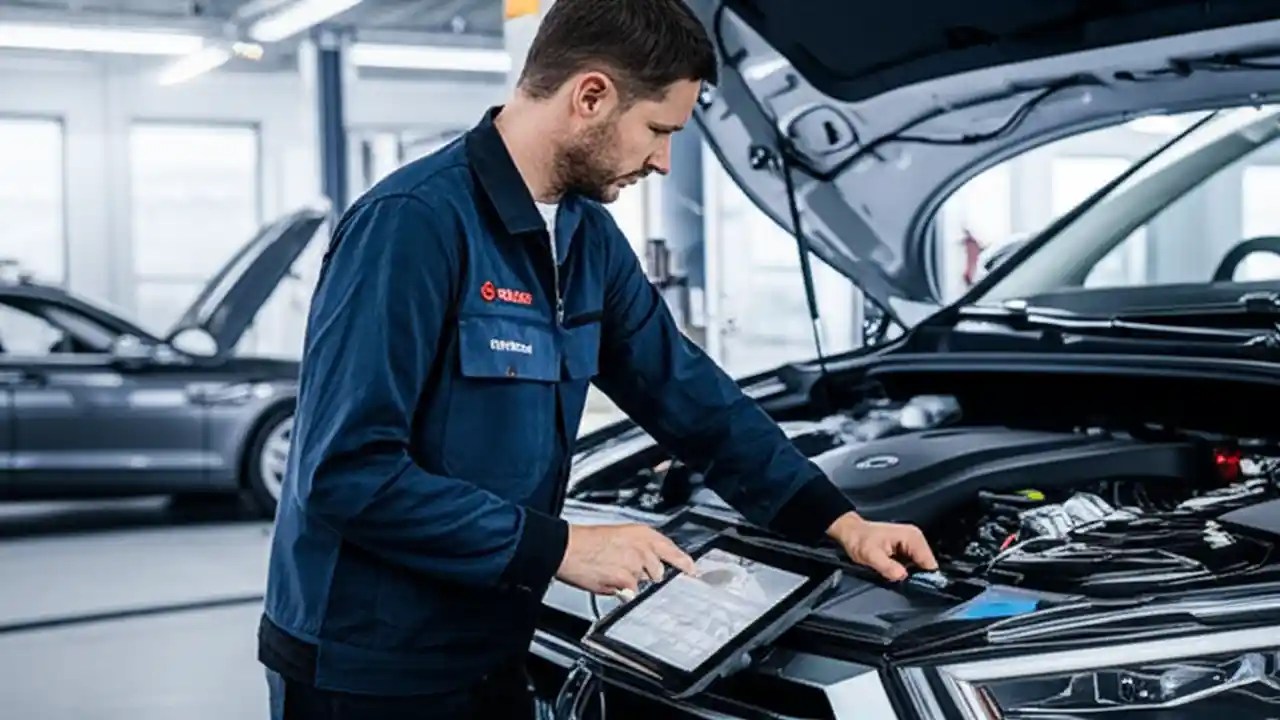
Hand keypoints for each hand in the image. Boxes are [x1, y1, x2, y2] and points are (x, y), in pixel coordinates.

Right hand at [556, 523, 697, 594]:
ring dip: (632, 584)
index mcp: (643, 534)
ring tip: (611, 572)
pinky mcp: (627, 581)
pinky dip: (622, 593)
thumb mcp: (619, 536)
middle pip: (659, 572)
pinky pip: (631, 594)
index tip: (693, 572)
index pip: (672, 551)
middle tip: (623, 569)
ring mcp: (637, 565)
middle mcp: (644, 548)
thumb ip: (638, 551)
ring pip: (643, 585)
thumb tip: (647, 567)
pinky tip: (607, 581)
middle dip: (647, 575)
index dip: (684, 563)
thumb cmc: (587, 542)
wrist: (567, 548)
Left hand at [827, 512, 937, 581]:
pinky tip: (898, 576)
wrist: (851, 533)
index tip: (916, 589)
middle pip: (927, 566)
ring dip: (914, 576)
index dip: (925, 578)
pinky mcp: (907, 549)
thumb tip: (902, 576)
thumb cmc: (859, 540)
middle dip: (919, 577)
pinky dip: (909, 572)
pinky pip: (914, 565)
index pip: (930, 563)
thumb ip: (887, 566)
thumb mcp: (870, 554)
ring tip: (899, 580)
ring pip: (921, 567)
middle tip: (904, 586)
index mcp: (912, 537)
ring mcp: (912, 544)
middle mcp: (916, 539)